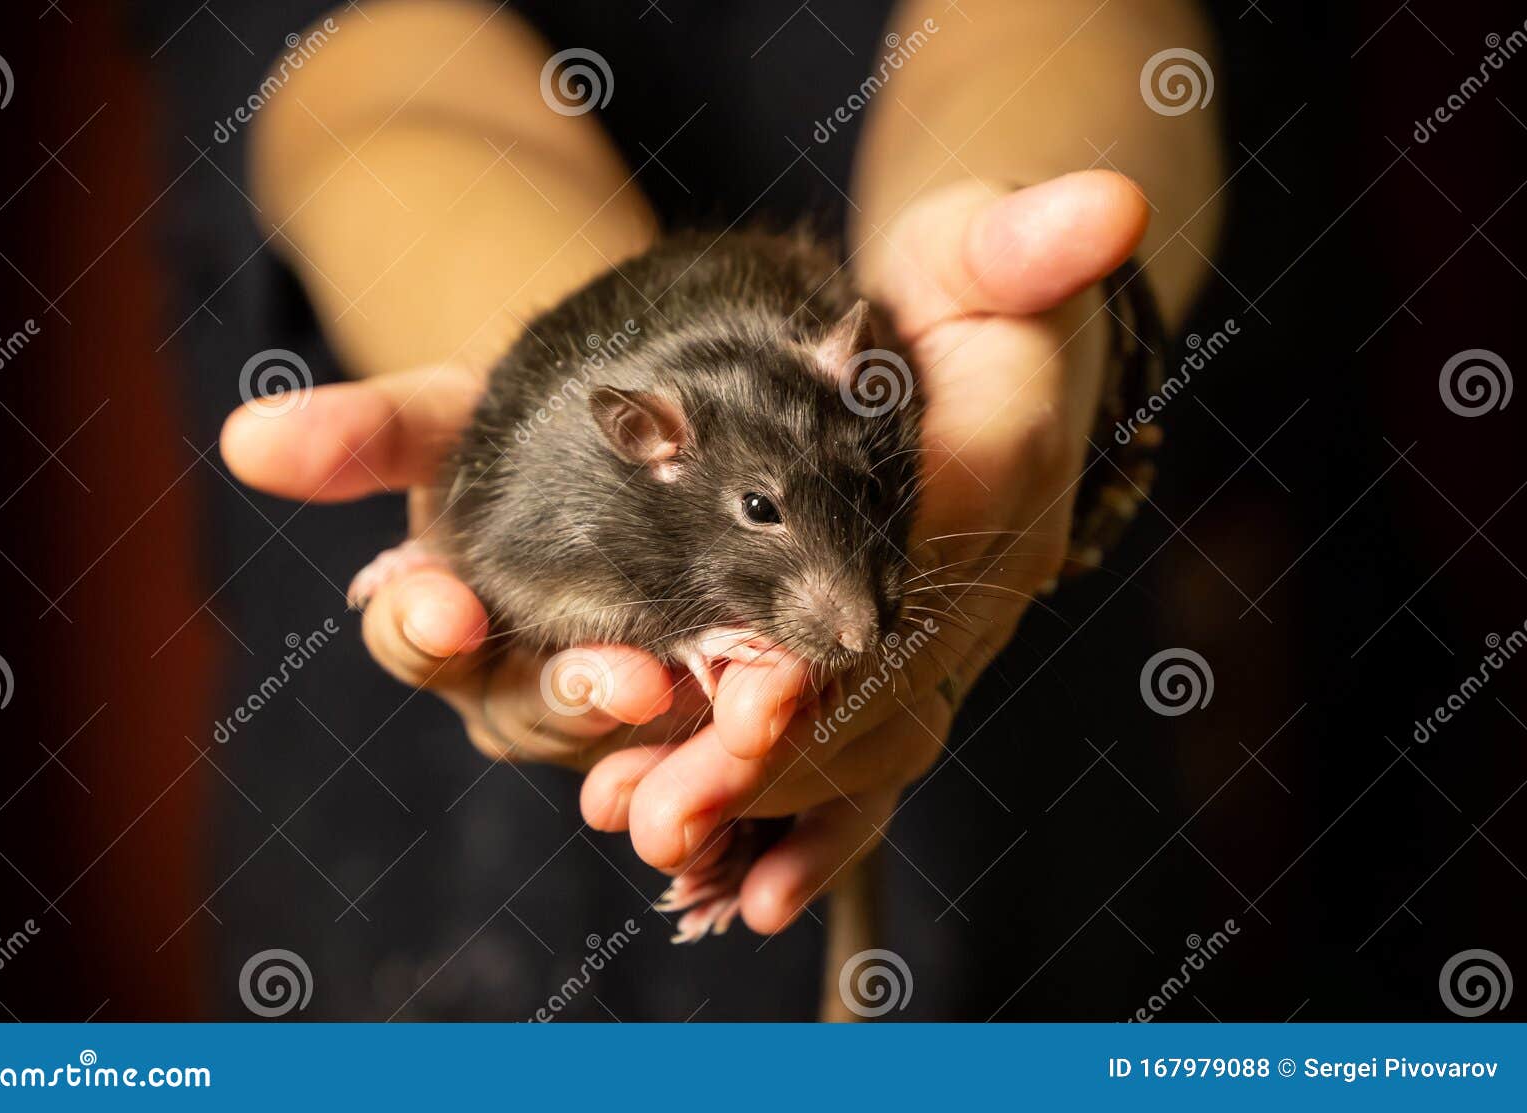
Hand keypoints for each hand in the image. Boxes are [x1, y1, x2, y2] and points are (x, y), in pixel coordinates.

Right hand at [219, 364, 809, 770]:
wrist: (629, 429)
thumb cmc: (523, 423)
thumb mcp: (451, 413)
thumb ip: (366, 433)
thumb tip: (244, 436)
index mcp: (444, 619)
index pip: (417, 640)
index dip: (426, 629)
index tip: (447, 605)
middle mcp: (516, 680)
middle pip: (531, 710)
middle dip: (574, 694)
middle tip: (625, 676)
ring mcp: (607, 705)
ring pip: (627, 745)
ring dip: (674, 737)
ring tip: (725, 700)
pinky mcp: (695, 713)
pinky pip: (711, 742)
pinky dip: (744, 737)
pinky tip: (787, 707)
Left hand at [579, 171, 1151, 931]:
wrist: (1003, 340)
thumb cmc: (972, 285)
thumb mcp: (986, 241)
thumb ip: (1030, 240)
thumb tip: (1110, 205)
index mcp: (996, 482)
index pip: (911, 589)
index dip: (824, 656)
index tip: (729, 707)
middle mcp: (981, 578)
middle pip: (875, 693)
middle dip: (764, 760)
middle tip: (652, 810)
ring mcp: (951, 630)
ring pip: (863, 744)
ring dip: (758, 801)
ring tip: (651, 838)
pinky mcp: (914, 656)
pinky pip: (870, 759)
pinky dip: (808, 823)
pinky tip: (739, 884)